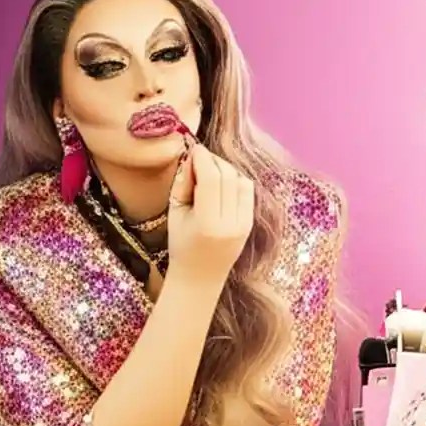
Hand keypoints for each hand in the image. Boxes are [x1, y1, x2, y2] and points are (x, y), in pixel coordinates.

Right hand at [166, 143, 253, 283]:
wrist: (200, 276)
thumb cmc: (181, 244)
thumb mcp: (175, 213)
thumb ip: (183, 183)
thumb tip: (193, 156)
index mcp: (208, 224)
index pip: (211, 179)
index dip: (203, 158)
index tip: (194, 149)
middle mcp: (230, 224)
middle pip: (228, 176)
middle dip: (213, 161)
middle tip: (199, 159)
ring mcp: (244, 224)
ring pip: (241, 180)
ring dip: (226, 168)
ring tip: (209, 172)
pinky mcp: (250, 223)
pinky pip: (247, 191)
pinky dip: (235, 180)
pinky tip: (222, 183)